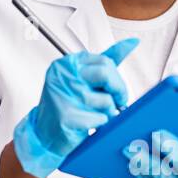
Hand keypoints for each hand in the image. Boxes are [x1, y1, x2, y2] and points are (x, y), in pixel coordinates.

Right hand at [12, 38, 138, 177]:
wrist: (45, 134)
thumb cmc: (67, 105)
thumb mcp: (85, 79)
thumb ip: (107, 61)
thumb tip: (131, 42)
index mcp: (67, 63)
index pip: (105, 61)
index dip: (116, 78)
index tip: (115, 89)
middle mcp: (63, 76)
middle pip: (106, 74)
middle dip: (118, 91)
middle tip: (118, 102)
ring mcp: (64, 95)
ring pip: (106, 100)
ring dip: (108, 112)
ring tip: (95, 115)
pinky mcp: (67, 116)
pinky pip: (100, 119)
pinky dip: (100, 125)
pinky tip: (88, 124)